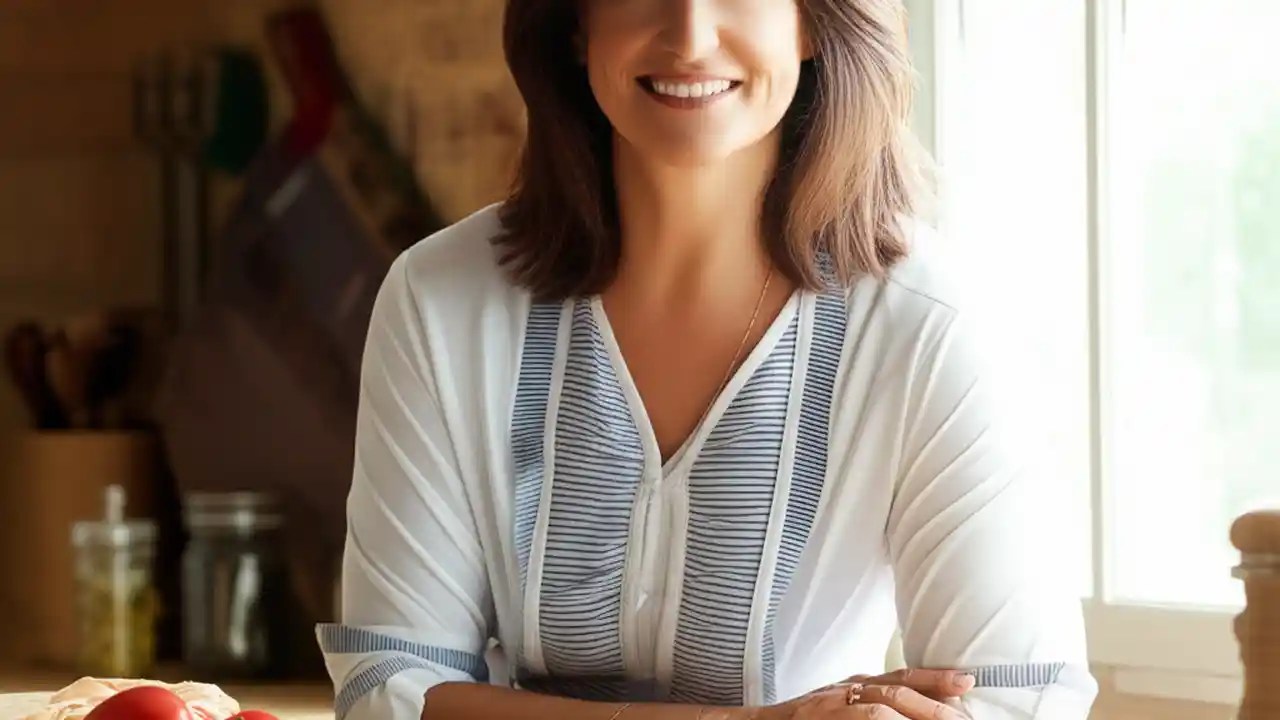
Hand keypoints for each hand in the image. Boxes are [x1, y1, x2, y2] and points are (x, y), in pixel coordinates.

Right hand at [740, 669, 972, 719]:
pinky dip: (885, 719)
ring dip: (920, 710)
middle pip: (900, 685)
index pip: (902, 675)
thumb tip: (913, 710)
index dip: (936, 677)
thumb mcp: (842, 707)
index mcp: (857, 684)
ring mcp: (834, 701)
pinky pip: (863, 715)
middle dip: (937, 697)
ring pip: (886, 699)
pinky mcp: (823, 714)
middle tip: (965, 711)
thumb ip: (872, 706)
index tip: (967, 681)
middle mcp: (848, 686)